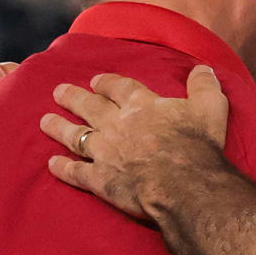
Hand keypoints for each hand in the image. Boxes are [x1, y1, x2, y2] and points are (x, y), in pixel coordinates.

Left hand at [42, 66, 229, 218]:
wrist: (184, 186)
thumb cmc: (198, 146)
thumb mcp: (210, 107)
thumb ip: (204, 86)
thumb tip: (203, 68)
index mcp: (141, 105)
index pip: (119, 88)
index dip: (106, 83)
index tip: (95, 81)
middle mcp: (117, 124)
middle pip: (90, 107)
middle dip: (73, 98)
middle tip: (58, 92)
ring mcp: (105, 152)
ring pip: (76, 136)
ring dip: (59, 127)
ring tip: (45, 121)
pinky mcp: (100, 180)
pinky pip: (76, 172)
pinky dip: (63, 168)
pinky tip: (52, 164)